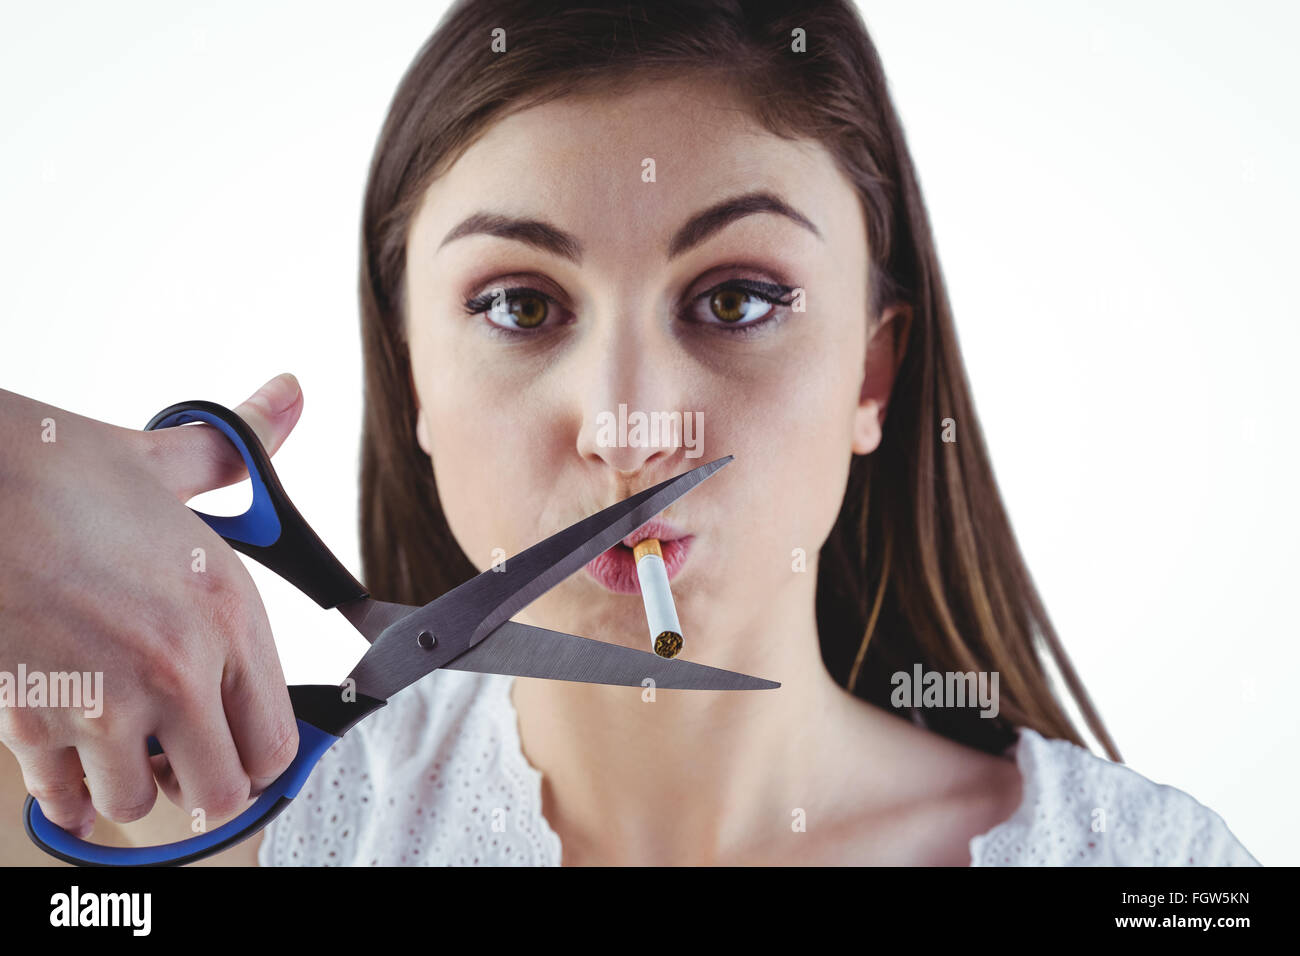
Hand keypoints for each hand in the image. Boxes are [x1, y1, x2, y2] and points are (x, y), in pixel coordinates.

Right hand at [0, 373, 303, 837]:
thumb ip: (239, 449)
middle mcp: (179, 668)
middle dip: (201, 781)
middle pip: (219, 794)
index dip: (259, 752)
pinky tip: (71, 769)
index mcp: (228, 612)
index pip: (275, 741)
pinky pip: (62, 797)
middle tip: (182, 751)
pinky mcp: (31, 716)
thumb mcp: (164, 460)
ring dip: (130, 784)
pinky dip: (67, 792)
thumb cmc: (54, 469)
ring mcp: (104, 701)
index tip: (238, 740)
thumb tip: (291, 394)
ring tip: (122, 741)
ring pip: (137, 805)